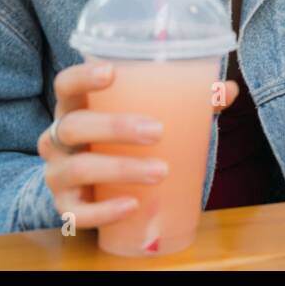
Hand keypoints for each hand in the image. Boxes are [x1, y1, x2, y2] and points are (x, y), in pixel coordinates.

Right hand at [37, 62, 238, 229]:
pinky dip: (105, 210)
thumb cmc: (120, 140)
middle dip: (115, 127)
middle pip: (75, 126)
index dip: (82, 77)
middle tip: (158, 131)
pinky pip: (77, 212)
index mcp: (76, 107)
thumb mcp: (145, 116)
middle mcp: (57, 138)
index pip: (66, 85)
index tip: (113, 72)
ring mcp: (57, 173)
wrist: (92, 186)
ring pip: (78, 168)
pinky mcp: (65, 207)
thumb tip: (227, 89)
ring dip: (121, 169)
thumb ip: (186, 101)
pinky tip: (132, 205)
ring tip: (161, 171)